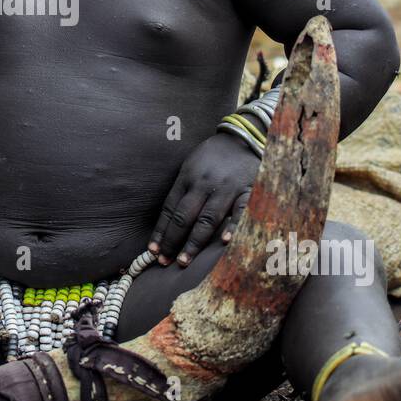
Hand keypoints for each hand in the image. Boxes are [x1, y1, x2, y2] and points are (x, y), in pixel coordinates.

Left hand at [149, 132, 260, 266]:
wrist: (243, 137)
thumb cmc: (213, 156)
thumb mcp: (190, 166)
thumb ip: (182, 191)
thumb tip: (169, 222)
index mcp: (188, 177)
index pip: (170, 209)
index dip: (161, 231)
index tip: (153, 250)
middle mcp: (204, 183)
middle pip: (185, 216)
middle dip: (173, 241)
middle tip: (164, 262)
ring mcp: (226, 188)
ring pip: (208, 218)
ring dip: (194, 242)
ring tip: (184, 261)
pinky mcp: (248, 190)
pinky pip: (239, 211)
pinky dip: (232, 226)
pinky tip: (224, 242)